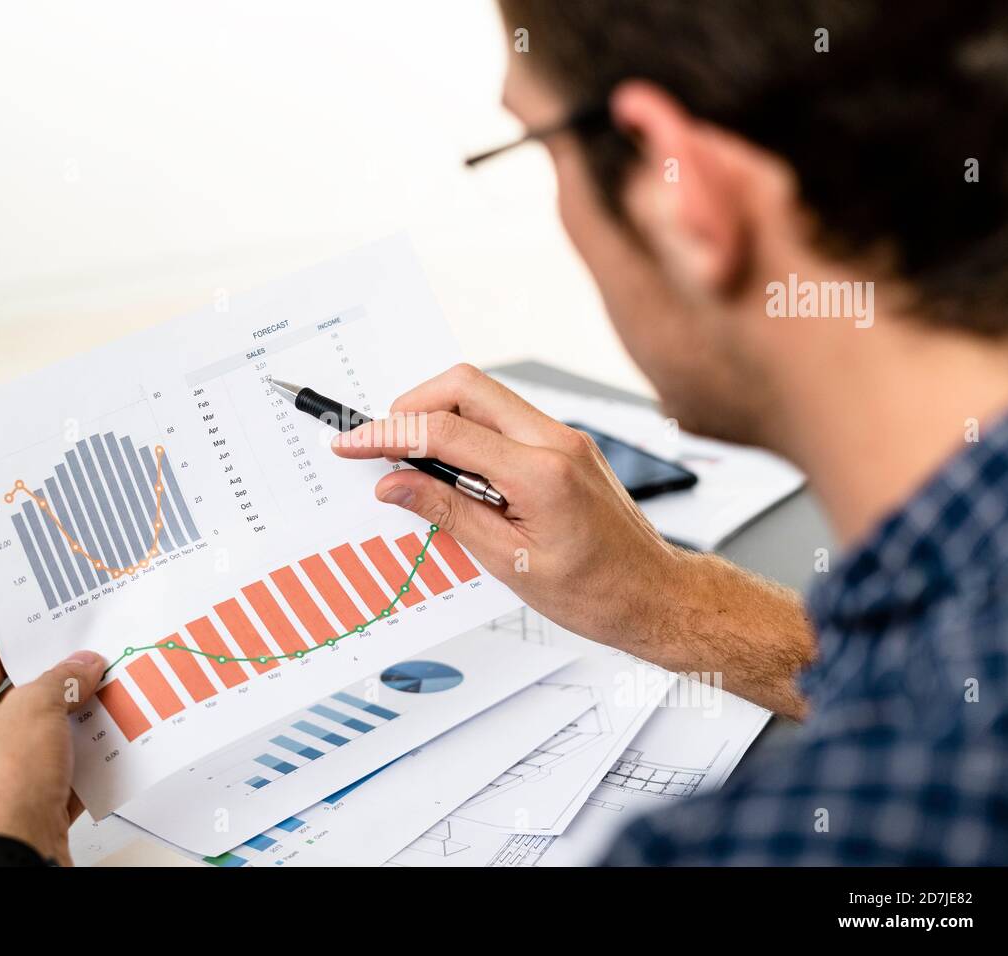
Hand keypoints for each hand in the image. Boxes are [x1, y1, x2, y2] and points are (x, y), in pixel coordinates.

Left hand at [0, 635, 105, 864]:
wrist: (11, 855)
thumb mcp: (37, 710)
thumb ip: (63, 679)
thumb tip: (80, 666)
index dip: (23, 641)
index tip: (56, 631)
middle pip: (18, 696)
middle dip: (58, 684)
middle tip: (89, 666)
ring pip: (41, 734)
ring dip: (74, 721)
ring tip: (105, 700)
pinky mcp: (21, 801)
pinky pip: (56, 768)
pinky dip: (81, 758)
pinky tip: (106, 746)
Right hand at [330, 363, 679, 650]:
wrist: (654, 595)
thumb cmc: (595, 592)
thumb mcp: (508, 562)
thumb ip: (447, 513)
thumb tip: (395, 485)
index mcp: (541, 472)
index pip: (446, 432)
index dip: (389, 434)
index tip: (353, 444)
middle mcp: (556, 440)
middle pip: (467, 386)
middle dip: (413, 405)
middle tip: (380, 443)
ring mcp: (564, 438)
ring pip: (486, 397)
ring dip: (441, 416)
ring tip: (411, 461)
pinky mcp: (565, 446)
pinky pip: (505, 420)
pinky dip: (468, 432)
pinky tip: (451, 471)